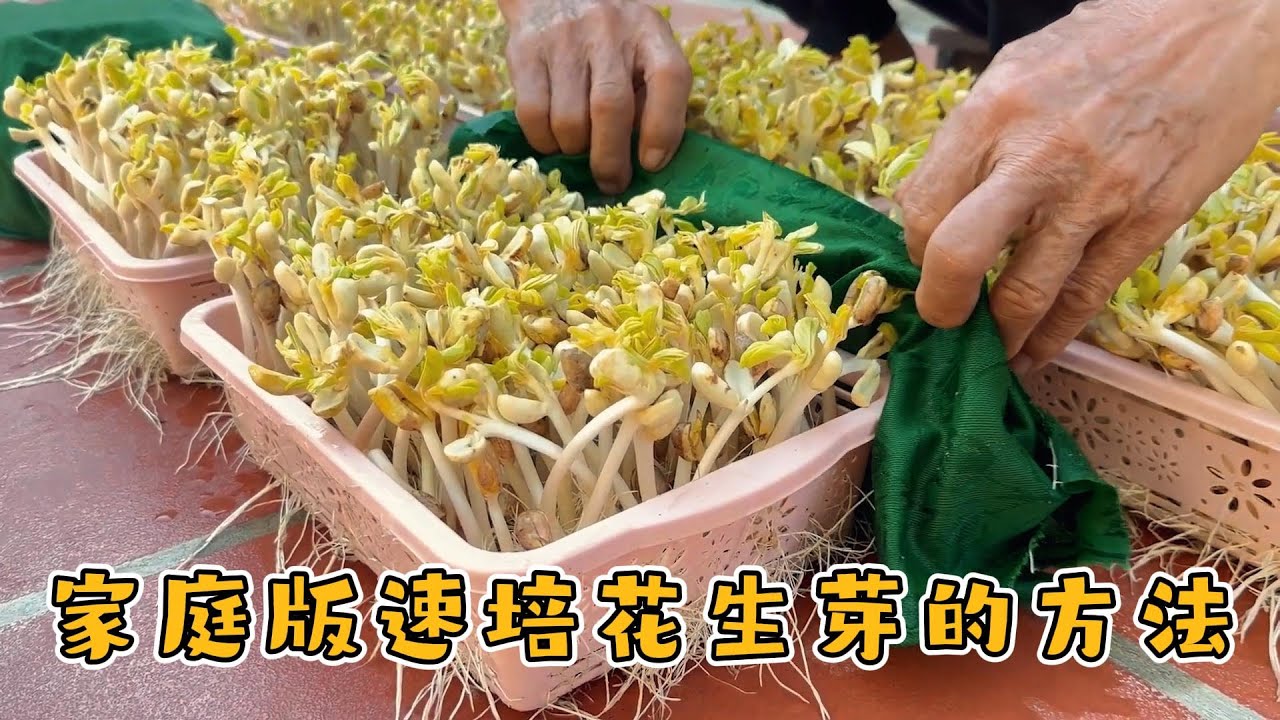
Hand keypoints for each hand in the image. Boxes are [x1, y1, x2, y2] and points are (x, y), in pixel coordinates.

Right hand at [498, 0, 691, 193]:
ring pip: (569, 119)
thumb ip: (652, 95)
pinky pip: (532, 115)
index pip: (669, 78)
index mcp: (649, 32)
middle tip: (611, 182)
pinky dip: (543, 141)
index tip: (652, 163)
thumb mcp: (642, 51)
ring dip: (574, 149)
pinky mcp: (525, 52)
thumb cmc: (609, 39)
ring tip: (578, 149)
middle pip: (611, 108)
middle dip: (610, 159)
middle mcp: (608, 31)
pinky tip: (552, 139)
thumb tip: (647, 158)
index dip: (663, 128)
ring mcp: (564, 39)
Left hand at [895, 0, 1279, 371]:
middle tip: (944, 321)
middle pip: (957, 255)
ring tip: (991, 351)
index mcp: (992, 113)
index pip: (922, 207)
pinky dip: (1053, 337)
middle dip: (941, 305)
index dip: (914, 251)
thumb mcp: (1017, 69)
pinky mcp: (1147, 222)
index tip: (925, 263)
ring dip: (1000, 336)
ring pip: (1025, 295)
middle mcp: (1037, 157)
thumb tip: (930, 204)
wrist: (1218, 27)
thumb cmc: (1109, 43)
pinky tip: (1034, 351)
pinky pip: (1086, 299)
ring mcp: (1096, 195)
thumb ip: (973, 138)